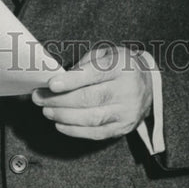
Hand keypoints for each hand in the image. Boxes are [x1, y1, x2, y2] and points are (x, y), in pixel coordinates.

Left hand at [32, 45, 152, 140]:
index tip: (51, 84)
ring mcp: (127, 112)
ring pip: (91, 118)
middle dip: (60, 100)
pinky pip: (96, 133)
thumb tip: (59, 79)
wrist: (148, 83)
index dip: (71, 80)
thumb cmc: (120, 65)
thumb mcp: (106, 54)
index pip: (94, 74)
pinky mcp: (124, 128)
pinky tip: (60, 124)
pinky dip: (75, 131)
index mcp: (122, 66)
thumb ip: (85, 64)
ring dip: (64, 116)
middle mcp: (128, 90)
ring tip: (46, 111)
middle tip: (39, 98)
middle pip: (89, 98)